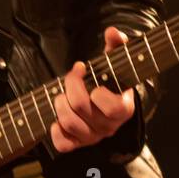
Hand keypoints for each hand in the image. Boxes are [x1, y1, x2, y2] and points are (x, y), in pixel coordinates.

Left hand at [50, 26, 134, 153]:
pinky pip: (63, 145)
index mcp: (123, 109)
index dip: (96, 89)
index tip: (85, 70)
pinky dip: (55, 131)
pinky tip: (58, 118)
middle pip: (82, 108)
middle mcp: (109, 127)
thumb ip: (118, 45)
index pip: (112, 107)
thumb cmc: (110, 81)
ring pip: (70, 124)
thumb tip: (113, 32)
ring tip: (62, 95)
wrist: (108, 104)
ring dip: (60, 104)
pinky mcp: (78, 144)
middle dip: (70, 86)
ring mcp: (93, 137)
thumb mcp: (116, 62)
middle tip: (71, 77)